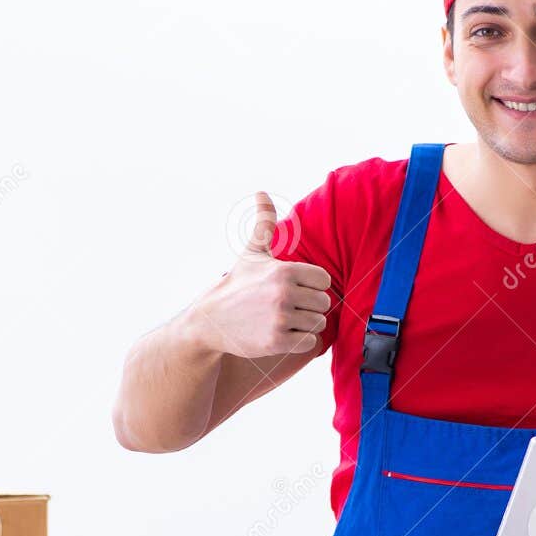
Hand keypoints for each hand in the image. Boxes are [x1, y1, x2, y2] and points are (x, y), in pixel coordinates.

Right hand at [188, 192, 332, 357]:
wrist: (210, 322)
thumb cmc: (237, 285)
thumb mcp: (251, 254)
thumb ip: (263, 223)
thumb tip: (261, 192)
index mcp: (284, 270)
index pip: (324, 280)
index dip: (311, 286)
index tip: (293, 288)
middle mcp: (284, 294)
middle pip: (323, 303)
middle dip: (308, 307)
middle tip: (285, 307)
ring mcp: (280, 319)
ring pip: (318, 323)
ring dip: (304, 324)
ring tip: (282, 320)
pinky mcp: (277, 342)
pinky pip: (309, 342)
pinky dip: (298, 340)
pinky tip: (279, 334)